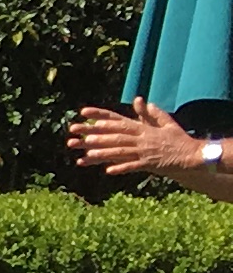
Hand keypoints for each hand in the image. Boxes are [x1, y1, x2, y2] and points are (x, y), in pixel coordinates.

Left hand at [71, 101, 213, 178]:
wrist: (194, 155)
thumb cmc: (179, 140)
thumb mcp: (166, 124)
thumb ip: (152, 113)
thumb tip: (141, 100)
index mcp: (144, 128)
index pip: (118, 120)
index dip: (101, 116)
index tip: (83, 112)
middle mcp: (142, 138)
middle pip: (115, 136)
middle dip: (96, 136)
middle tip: (79, 136)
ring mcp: (145, 151)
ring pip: (121, 151)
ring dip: (104, 153)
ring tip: (88, 154)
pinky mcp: (150, 164)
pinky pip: (133, 166)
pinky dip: (122, 168)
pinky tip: (108, 171)